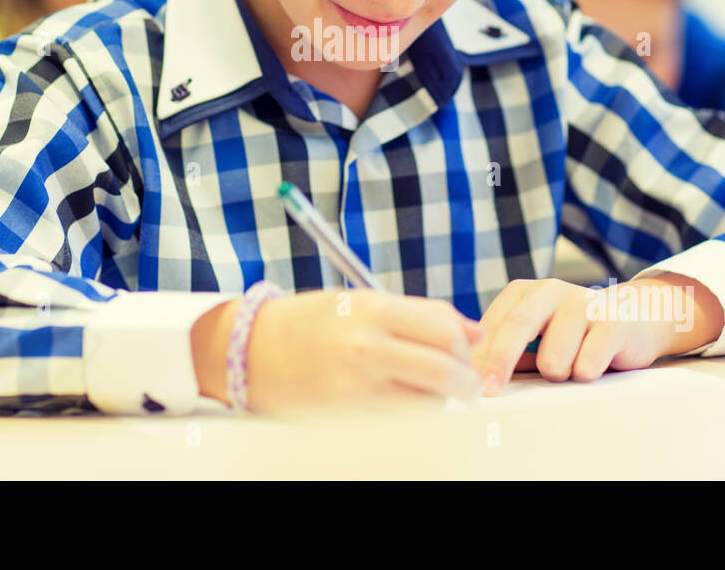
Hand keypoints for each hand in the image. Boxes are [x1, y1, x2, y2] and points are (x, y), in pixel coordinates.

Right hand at [244, 289, 484, 413]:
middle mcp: (367, 346)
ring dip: (438, 400)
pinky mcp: (347, 416)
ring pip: (428, 403)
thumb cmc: (310, 322)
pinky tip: (397, 401)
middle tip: (467, 385)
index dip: (465, 343)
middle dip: (466, 381)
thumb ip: (418, 314)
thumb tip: (474, 331)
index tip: (468, 352)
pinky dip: (410, 415)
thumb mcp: (362, 302)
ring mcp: (357, 386)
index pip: (444, 328)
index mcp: (372, 309)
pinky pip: (400, 421)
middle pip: (445, 370)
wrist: (250, 350)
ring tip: (423, 390)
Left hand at [470, 275, 723, 394]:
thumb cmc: (577, 334)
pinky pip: (586, 365)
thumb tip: (471, 377)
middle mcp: (552, 290)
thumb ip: (509, 349)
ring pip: (553, 358)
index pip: (493, 324)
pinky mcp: (614, 322)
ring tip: (572, 367)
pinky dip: (584, 375)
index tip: (467, 381)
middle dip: (500, 363)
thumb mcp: (540, 333)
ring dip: (558, 375)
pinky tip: (594, 365)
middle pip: (517, 327)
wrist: (639, 317)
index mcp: (526, 292)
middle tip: (490, 392)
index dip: (479, 355)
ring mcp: (584, 302)